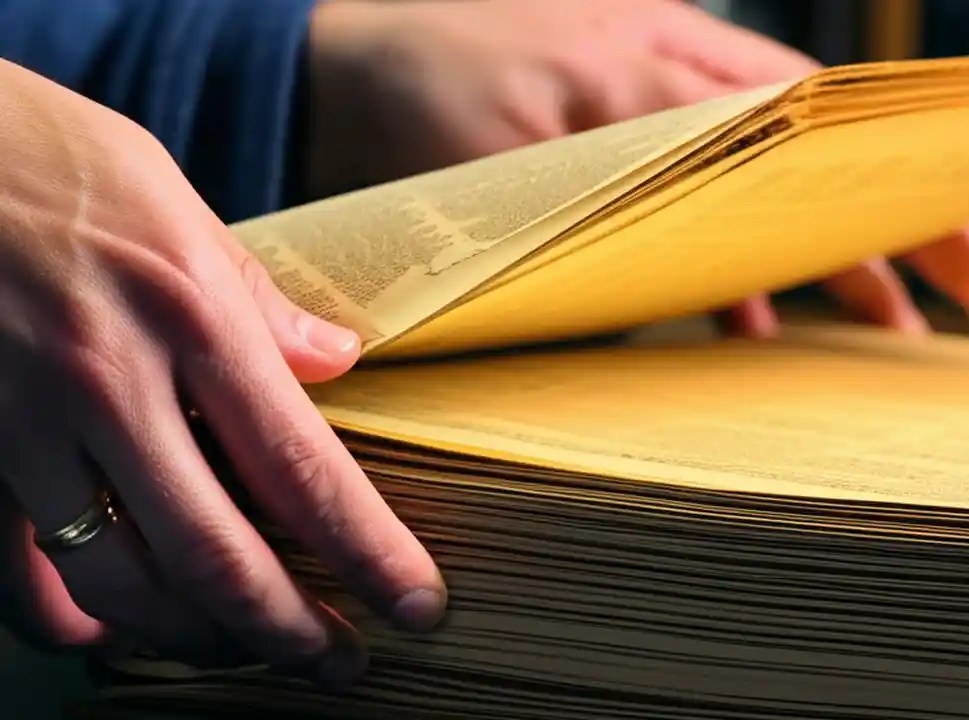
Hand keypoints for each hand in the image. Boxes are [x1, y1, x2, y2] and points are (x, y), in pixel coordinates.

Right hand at [0, 60, 443, 686]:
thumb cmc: (44, 156)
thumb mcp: (176, 202)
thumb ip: (258, 299)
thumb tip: (335, 363)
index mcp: (190, 314)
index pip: (303, 468)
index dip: (370, 552)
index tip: (417, 607)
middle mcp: (108, 381)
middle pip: (216, 553)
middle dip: (289, 632)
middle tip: (339, 666)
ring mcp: (20, 423)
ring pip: (118, 582)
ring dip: (195, 637)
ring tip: (249, 651)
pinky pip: (11, 574)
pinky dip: (67, 621)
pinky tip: (111, 629)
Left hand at [304, 0, 968, 338]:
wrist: (324, 76)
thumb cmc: (408, 99)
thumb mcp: (516, 152)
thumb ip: (629, 190)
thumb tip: (736, 275)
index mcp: (664, 62)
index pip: (822, 123)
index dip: (902, 186)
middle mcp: (675, 76)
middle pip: (822, 155)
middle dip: (904, 228)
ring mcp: (650, 113)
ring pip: (775, 188)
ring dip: (833, 258)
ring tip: (893, 329)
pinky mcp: (613, 155)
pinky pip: (707, 212)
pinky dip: (742, 268)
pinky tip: (759, 324)